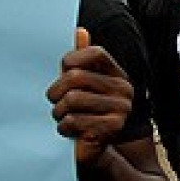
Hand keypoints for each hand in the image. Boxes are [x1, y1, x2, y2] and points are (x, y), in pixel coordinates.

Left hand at [47, 28, 133, 165]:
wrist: (95, 149)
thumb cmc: (85, 114)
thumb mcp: (82, 86)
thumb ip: (82, 61)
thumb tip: (80, 31)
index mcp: (118, 75)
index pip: (96, 53)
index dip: (73, 59)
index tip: (63, 71)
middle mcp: (124, 89)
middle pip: (76, 77)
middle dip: (56, 92)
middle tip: (56, 102)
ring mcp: (121, 109)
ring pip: (72, 100)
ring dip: (59, 113)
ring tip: (64, 118)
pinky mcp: (112, 128)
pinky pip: (74, 120)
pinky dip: (64, 128)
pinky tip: (70, 130)